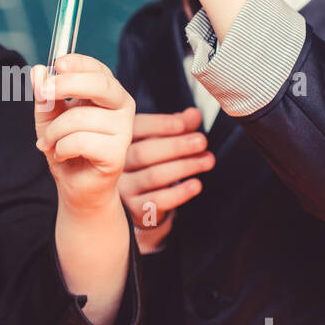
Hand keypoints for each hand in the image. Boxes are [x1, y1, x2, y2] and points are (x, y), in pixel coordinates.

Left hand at [32, 54, 134, 214]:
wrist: (76, 185)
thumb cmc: (66, 147)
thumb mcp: (49, 116)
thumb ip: (44, 95)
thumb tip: (38, 71)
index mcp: (109, 92)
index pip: (97, 69)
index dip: (78, 63)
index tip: (56, 65)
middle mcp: (122, 106)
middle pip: (99, 84)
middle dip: (65, 85)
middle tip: (42, 94)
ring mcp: (124, 129)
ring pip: (80, 117)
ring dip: (53, 132)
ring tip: (48, 142)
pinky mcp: (117, 153)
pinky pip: (80, 141)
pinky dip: (61, 148)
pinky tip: (61, 155)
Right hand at [117, 107, 213, 252]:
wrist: (133, 200)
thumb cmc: (148, 163)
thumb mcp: (159, 140)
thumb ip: (177, 125)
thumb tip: (194, 114)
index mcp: (120, 141)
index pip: (136, 129)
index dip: (161, 125)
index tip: (184, 123)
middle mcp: (116, 165)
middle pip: (144, 153)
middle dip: (177, 146)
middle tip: (201, 141)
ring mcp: (123, 189)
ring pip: (153, 176)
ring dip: (185, 166)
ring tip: (207, 160)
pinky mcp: (134, 210)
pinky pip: (157, 201)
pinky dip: (180, 193)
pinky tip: (196, 184)